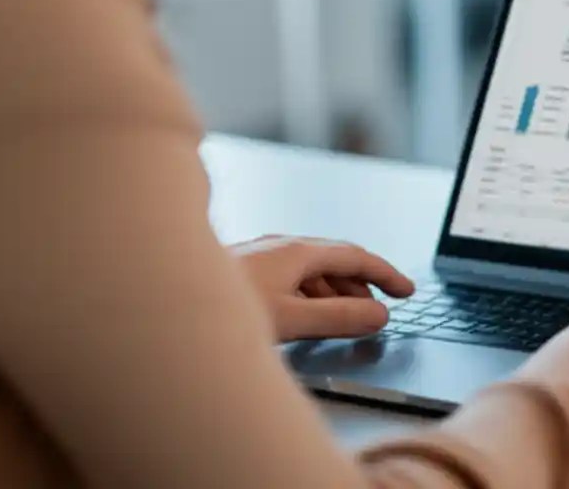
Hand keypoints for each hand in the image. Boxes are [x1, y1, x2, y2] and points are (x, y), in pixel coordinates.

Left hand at [236, 235, 414, 341]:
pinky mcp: (244, 275)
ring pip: (310, 272)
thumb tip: (378, 315)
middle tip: (380, 311)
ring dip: (335, 294)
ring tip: (347, 320)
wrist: (162, 304)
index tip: (407, 291)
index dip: (386, 273)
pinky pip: (291, 281)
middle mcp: (279, 247)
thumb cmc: (222, 309)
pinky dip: (312, 298)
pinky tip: (306, 319)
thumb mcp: (291, 319)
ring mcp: (260, 259)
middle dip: (362, 286)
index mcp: (296, 250)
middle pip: (334, 262)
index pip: (356, 255)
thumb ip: (339, 318)